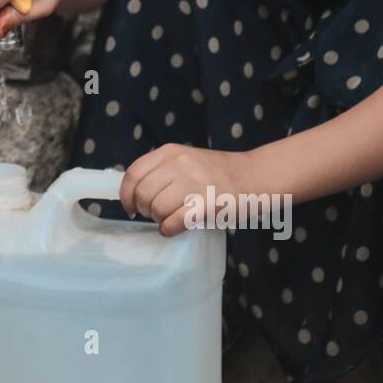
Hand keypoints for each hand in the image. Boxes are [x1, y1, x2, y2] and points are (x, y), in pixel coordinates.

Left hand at [120, 143, 254, 235]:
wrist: (256, 176)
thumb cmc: (218, 173)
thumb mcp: (186, 160)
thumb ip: (162, 171)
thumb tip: (134, 194)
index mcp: (170, 152)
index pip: (134, 173)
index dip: (126, 194)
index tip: (130, 208)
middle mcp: (179, 163)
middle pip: (143, 194)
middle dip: (145, 210)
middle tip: (157, 214)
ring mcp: (194, 182)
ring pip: (157, 209)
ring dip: (159, 220)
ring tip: (170, 219)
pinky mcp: (207, 203)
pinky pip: (173, 222)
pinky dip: (169, 230)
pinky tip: (175, 228)